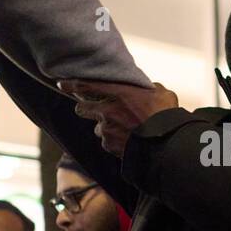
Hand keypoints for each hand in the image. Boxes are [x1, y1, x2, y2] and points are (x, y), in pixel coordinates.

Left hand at [59, 79, 178, 156]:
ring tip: (123, 130)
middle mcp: (108, 111)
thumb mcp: (162, 94)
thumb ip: (149, 89)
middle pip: (82, 108)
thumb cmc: (166, 117)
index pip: (85, 85)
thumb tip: (148, 88)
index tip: (62, 83)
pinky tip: (128, 142)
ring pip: (98, 128)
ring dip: (105, 128)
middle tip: (92, 109)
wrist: (168, 145)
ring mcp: (107, 130)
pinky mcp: (110, 146)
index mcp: (119, 93)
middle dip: (84, 109)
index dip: (71, 84)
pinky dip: (114, 142)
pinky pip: (107, 143)